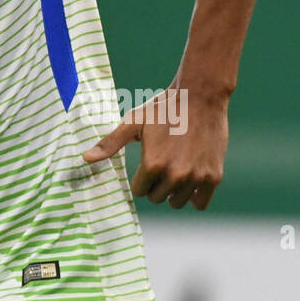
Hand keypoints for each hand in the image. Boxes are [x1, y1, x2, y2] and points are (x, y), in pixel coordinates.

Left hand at [82, 87, 226, 209]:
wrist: (200, 96)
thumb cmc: (163, 107)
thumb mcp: (133, 122)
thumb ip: (109, 144)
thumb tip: (85, 159)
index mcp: (153, 164)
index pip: (139, 191)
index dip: (140, 179)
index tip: (146, 163)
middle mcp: (175, 174)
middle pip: (157, 197)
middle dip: (155, 185)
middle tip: (161, 164)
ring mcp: (197, 177)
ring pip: (177, 203)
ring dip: (173, 192)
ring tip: (174, 171)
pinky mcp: (214, 176)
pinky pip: (200, 203)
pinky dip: (193, 196)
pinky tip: (189, 181)